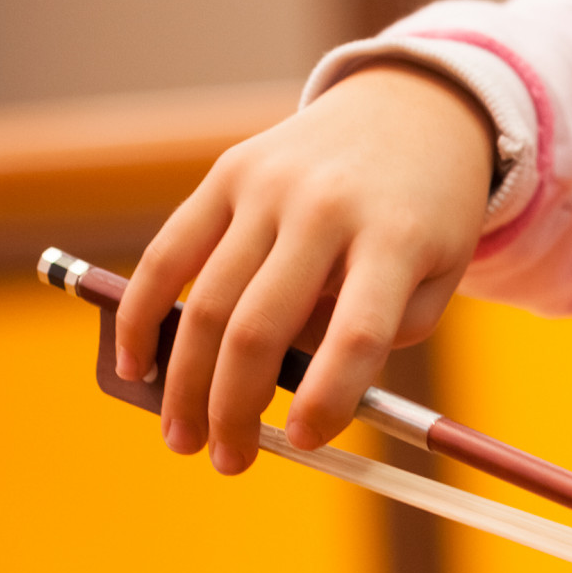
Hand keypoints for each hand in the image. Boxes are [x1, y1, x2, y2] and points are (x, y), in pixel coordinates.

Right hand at [115, 63, 496, 474]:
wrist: (410, 110)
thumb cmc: (425, 219)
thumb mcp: (435, 280)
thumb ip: (378, 338)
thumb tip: (288, 398)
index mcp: (395, 239)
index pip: (356, 334)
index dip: (327, 398)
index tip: (303, 444)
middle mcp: (324, 208)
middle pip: (260, 325)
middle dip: (235, 407)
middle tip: (228, 462)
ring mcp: (267, 186)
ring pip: (206, 299)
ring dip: (185, 380)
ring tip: (183, 437)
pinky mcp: (227, 173)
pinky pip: (169, 252)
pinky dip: (142, 312)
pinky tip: (136, 364)